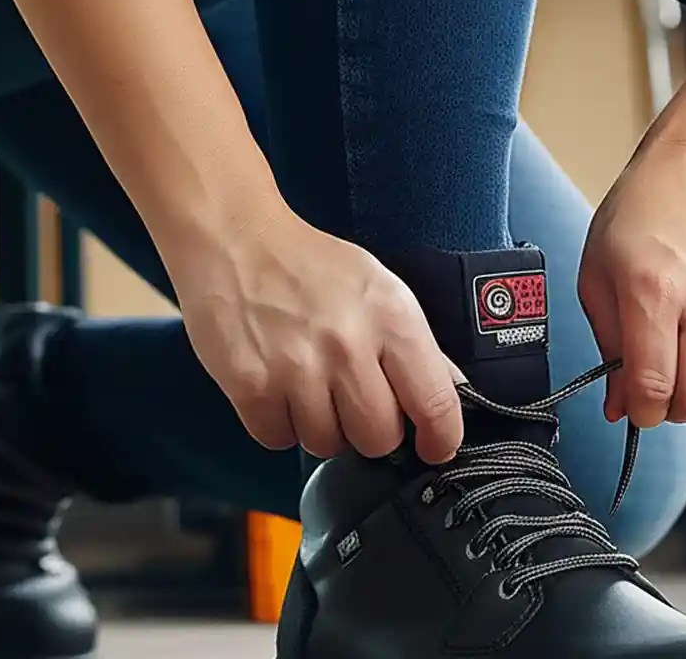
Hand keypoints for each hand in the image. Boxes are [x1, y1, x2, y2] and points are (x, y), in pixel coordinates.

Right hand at [162, 206, 464, 463]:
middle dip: (368, 429)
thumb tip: (452, 391)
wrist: (233, 239)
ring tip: (307, 384)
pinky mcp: (251, 384)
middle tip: (351, 400)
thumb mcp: (379, 288)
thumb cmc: (308, 265)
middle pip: (378, 437)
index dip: (440, 438)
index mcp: (390, 317)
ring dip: (319, 426)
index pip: (434, 402)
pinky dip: (278, 423)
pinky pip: (278, 439)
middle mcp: (348, 344)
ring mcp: (297, 367)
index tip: (434, 447)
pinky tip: (276, 387)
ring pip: (326, 444)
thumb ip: (416, 344)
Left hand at [579, 145, 685, 426]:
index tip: (632, 408)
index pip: (654, 384)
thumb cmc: (638, 221)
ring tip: (682, 381)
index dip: (640, 412)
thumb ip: (608, 348)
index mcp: (654, 290)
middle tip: (654, 394)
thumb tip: (620, 406)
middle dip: (670, 412)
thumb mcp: (597, 279)